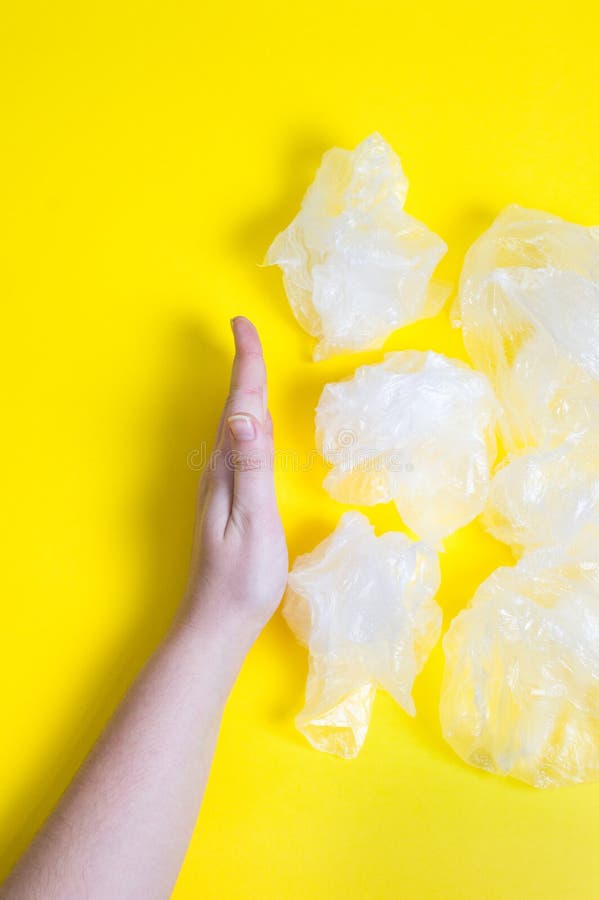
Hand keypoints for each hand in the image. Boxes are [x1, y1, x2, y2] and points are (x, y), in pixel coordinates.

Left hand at [181, 316, 287, 648]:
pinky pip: (240, 447)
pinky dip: (249, 423)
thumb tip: (245, 413)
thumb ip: (251, 466)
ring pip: (235, 427)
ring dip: (243, 392)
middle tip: (247, 333)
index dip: (245, 364)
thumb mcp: (253, 519)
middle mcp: (219, 471)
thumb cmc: (242, 576)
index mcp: (227, 468)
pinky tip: (253, 428)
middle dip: (243, 368)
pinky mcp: (228, 502)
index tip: (242, 324)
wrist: (218, 622)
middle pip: (234, 408)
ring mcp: (221, 487)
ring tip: (251, 367)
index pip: (239, 405)